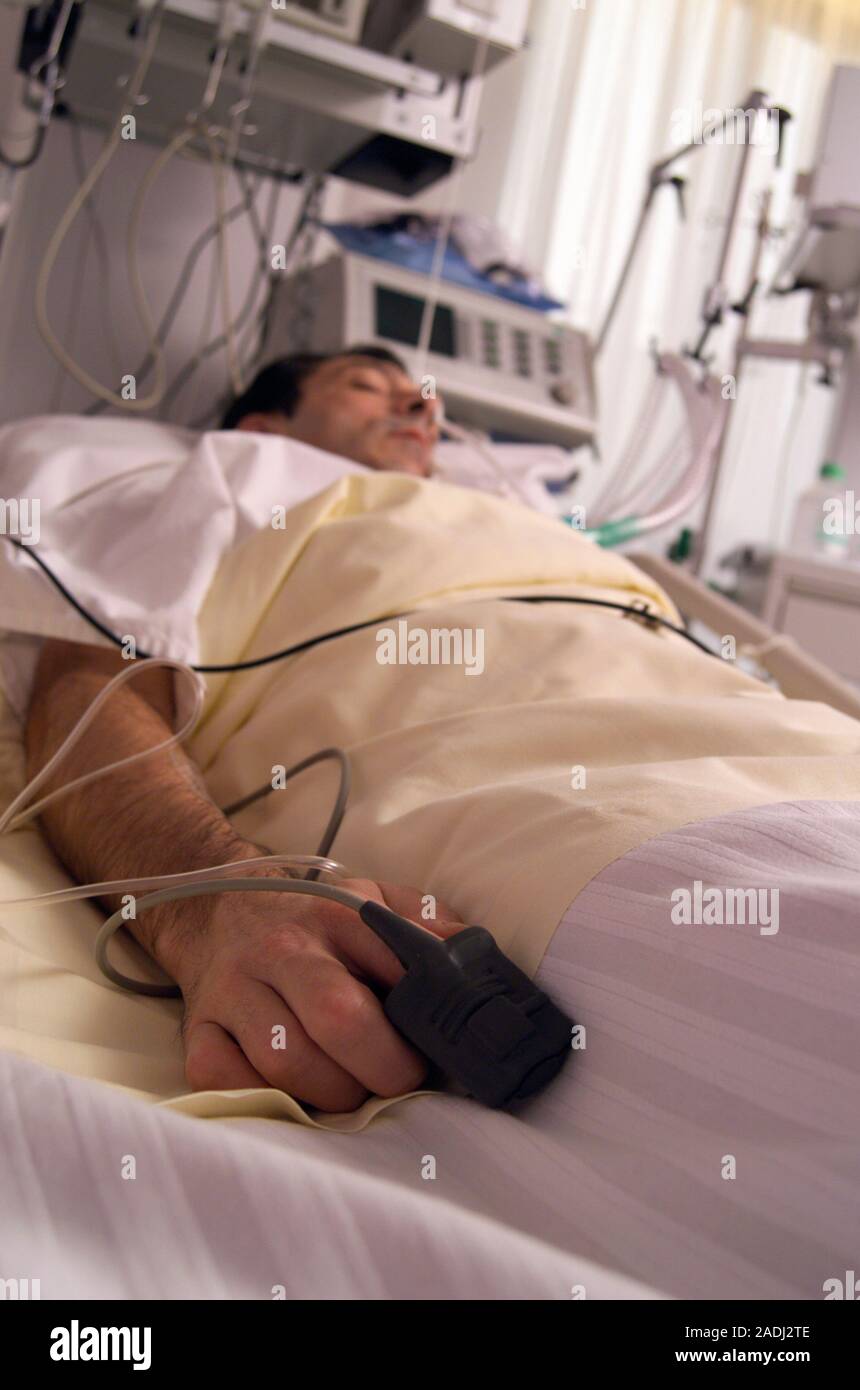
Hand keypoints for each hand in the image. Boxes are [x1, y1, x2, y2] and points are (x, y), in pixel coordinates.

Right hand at [160, 875, 463, 1111]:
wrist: (219, 906)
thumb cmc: (314, 917)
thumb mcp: (376, 901)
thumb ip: (429, 925)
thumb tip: (479, 961)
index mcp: (336, 915)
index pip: (393, 969)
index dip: (423, 1023)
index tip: (438, 1049)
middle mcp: (283, 950)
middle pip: (339, 1020)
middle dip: (383, 1067)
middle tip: (399, 1079)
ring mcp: (236, 990)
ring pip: (287, 1063)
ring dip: (331, 1093)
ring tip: (350, 1087)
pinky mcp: (200, 1027)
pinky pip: (226, 1080)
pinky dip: (265, 1099)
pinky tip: (292, 1092)